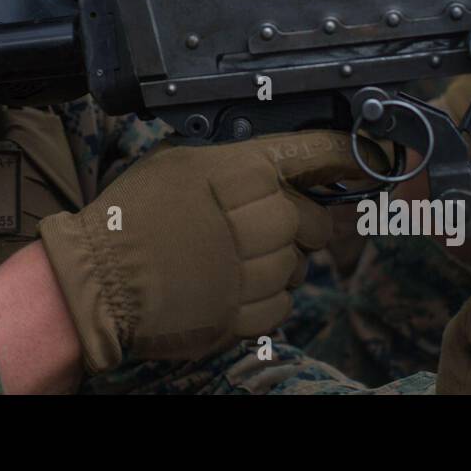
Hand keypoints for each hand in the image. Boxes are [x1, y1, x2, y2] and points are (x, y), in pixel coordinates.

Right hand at [39, 130, 377, 372]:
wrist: (96, 280)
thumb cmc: (129, 216)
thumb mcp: (177, 163)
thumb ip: (234, 162)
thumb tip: (277, 166)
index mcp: (241, 172)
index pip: (315, 155)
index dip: (350, 155)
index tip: (375, 155)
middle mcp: (257, 219)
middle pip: (315, 219)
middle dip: (296, 221)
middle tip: (256, 223)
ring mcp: (253, 271)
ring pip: (300, 264)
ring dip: (278, 261)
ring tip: (229, 256)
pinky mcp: (244, 315)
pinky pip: (282, 304)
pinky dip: (265, 296)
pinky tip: (229, 284)